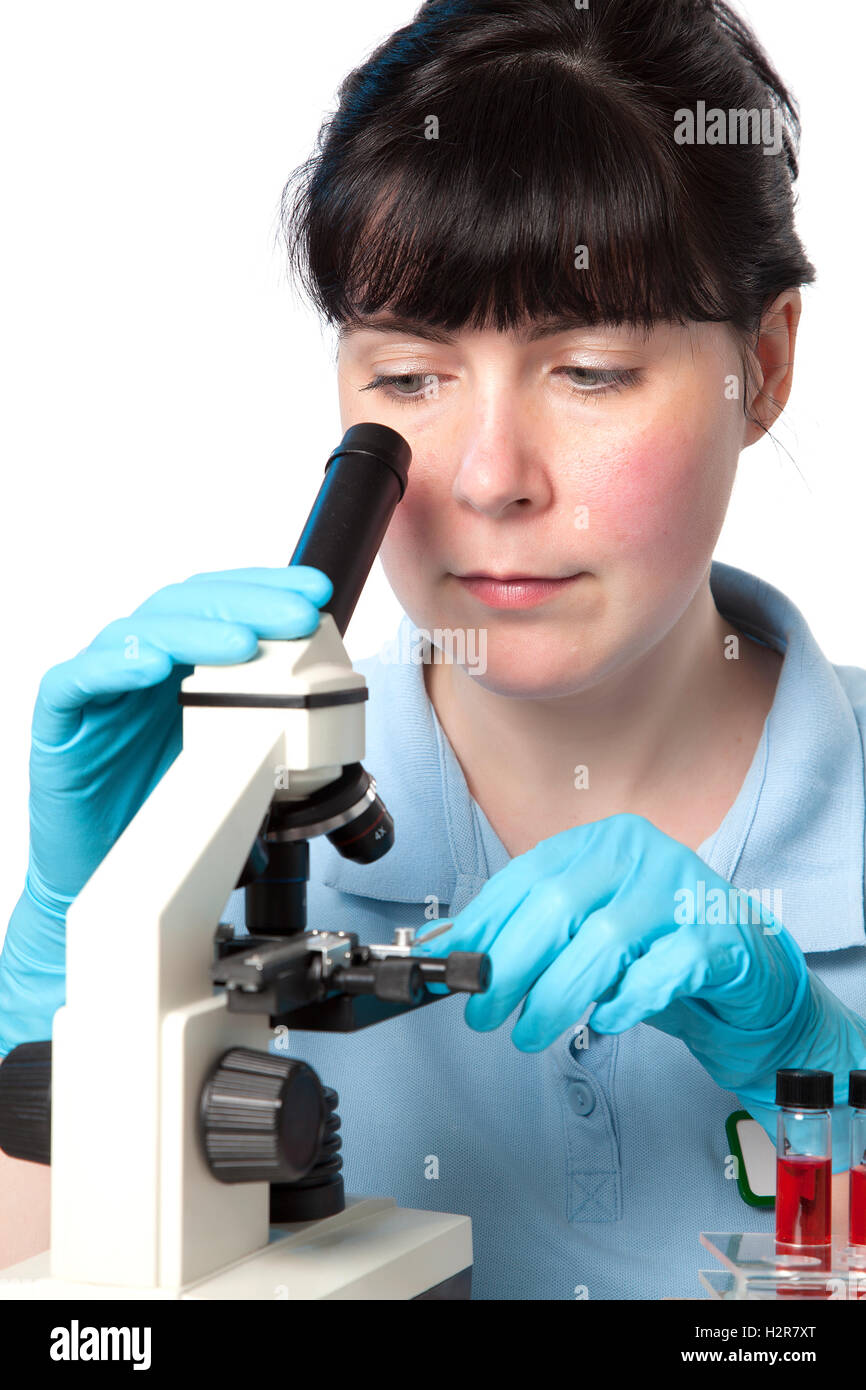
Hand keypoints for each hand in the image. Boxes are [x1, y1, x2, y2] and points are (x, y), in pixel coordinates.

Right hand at [0, 565, 332, 1054]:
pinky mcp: (60, 722)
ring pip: (138, 632)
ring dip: (194, 631)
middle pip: (186, 607)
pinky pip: (76, 680)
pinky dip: (112, 666)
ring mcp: (100, 690)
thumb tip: (335, 725)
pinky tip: (150, 667)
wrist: (105, 881)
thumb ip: (267, 736)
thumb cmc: (163, 818)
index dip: (267, 590)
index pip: (222, 607)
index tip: (316, 592)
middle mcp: (141, 669)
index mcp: (183, 670)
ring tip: (243, 643)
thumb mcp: (234, 769)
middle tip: (296, 613)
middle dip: (247, 603)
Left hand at [412, 814, 865, 1134]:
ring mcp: (684, 891)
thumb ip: (528, 933)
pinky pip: (663, 970)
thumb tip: (450, 951)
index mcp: (600, 842)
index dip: (482, 925)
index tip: (450, 968)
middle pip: (557, 906)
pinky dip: (625, 1001)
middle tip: (483, 1015)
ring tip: (529, 1033)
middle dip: (509, 967)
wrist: (748, 976)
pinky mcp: (720, 937)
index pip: (526, 877)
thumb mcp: (585, 933)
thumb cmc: (655, 952)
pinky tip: (603, 1023)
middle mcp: (641, 854)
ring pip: (603, 941)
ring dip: (555, 996)